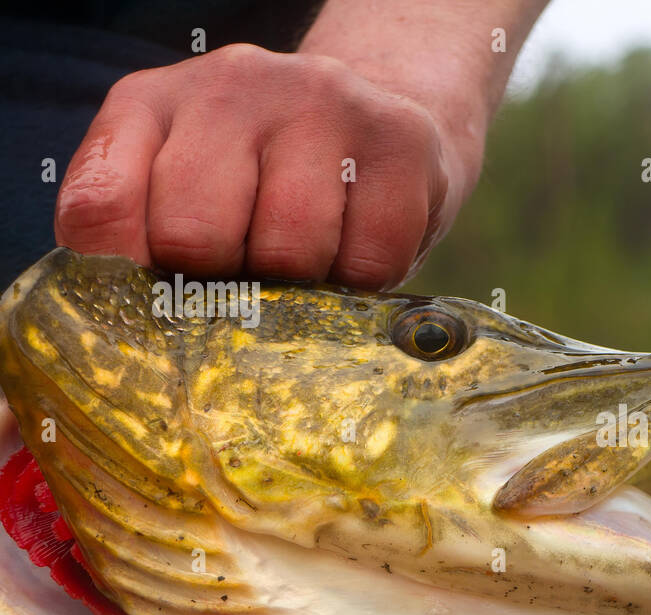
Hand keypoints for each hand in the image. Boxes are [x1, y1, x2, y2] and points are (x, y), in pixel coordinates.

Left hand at [55, 44, 476, 289]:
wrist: (383, 132)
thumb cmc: (271, 186)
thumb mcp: (187, 195)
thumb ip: (145, 245)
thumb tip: (144, 344)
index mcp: (151, 105)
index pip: (101, 208)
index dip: (127, 280)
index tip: (164, 309)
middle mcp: (229, 85)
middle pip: (196, 236)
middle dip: (225, 287)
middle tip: (252, 283)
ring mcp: (320, 101)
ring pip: (290, 249)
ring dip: (303, 290)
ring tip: (309, 270)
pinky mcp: (400, 136)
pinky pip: (372, 257)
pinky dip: (367, 282)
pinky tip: (360, 255)